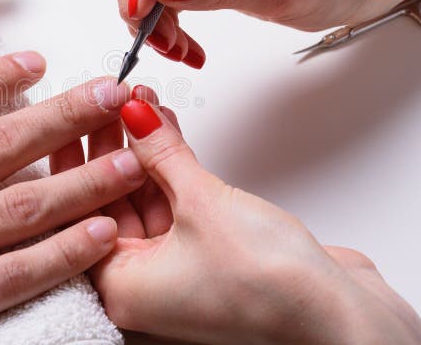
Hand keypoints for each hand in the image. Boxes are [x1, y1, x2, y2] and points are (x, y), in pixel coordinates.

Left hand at [86, 86, 420, 343]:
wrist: (344, 317)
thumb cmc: (273, 288)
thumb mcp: (203, 204)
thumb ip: (163, 155)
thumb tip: (134, 115)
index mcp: (123, 288)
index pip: (83, 211)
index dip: (80, 158)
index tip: (76, 119)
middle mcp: (144, 286)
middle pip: (113, 203)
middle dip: (115, 147)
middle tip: (111, 102)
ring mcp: (176, 274)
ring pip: (147, 201)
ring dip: (147, 153)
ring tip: (141, 103)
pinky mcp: (207, 258)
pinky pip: (177, 207)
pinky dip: (174, 171)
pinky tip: (168, 131)